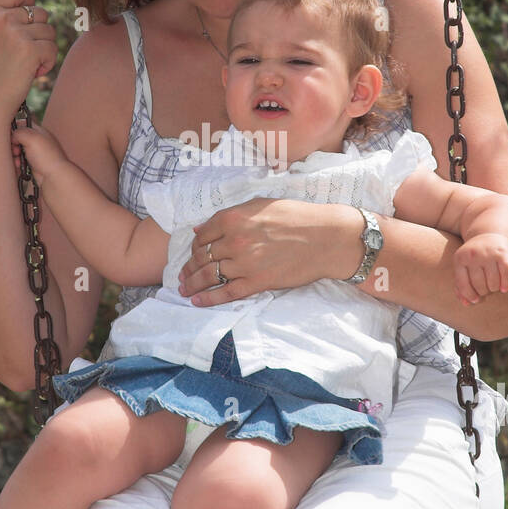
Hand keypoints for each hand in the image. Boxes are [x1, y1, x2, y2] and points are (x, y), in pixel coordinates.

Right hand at [0, 0, 56, 130]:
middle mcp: (0, 17)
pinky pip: (52, 48)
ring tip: (24, 65)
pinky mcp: (30, 50)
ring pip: (49, 31)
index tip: (27, 17)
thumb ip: (1, 16)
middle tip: (22, 53)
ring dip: (43, 49)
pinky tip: (31, 73)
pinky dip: (47, 63)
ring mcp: (15, 33)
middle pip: (40, 12)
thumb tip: (28, 0)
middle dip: (38, 33)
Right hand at [11, 119, 68, 186]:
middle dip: (13, 145)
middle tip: (16, 151)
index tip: (12, 135)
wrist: (53, 176)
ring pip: (18, 151)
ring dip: (15, 156)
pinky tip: (19, 167)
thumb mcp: (31, 137)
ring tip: (18, 161)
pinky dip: (18, 164)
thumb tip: (13, 138)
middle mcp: (37, 141)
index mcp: (39, 131)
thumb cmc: (46, 156)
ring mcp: (34, 153)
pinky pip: (20, 161)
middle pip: (18, 138)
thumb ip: (19, 132)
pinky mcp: (32, 164)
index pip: (25, 123)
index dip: (16, 128)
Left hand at [176, 198, 362, 305]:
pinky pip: (226, 292)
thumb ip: (230, 216)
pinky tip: (197, 302)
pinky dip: (208, 298)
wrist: (325, 237)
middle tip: (182, 276)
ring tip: (184, 289)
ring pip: (209, 275)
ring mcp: (245, 263)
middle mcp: (235, 240)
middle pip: (201, 258)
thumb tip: (200, 230)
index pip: (201, 236)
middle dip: (188, 268)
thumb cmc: (296, 217)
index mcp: (233, 218)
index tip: (192, 255)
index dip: (193, 247)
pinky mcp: (257, 282)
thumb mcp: (260, 206)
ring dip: (192, 284)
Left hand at [453, 233, 507, 304]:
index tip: (475, 300)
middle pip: (479, 285)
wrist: (490, 234)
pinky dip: (506, 285)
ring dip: (494, 289)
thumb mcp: (463, 267)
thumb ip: (461, 285)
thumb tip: (466, 304)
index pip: (463, 284)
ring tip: (493, 286)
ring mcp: (488, 253)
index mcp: (459, 259)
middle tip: (485, 290)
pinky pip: (506, 275)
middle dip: (483, 292)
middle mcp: (473, 255)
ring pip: (493, 283)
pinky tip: (504, 289)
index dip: (469, 295)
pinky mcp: (503, 253)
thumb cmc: (475, 257)